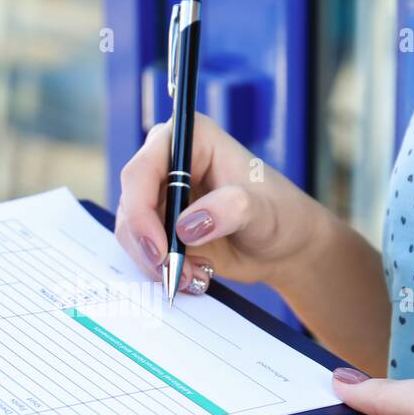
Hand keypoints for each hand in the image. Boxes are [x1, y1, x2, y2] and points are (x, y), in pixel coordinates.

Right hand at [116, 114, 327, 294]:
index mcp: (192, 138)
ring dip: (157, 263)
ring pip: (131, 231)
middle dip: (148, 245)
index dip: (141, 211)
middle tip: (174, 273)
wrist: (282, 244)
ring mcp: (161, 193)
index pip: (143, 170)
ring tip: (194, 276)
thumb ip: (229, 211)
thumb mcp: (262, 212)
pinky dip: (162, 269)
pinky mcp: (159, 222)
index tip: (161, 249)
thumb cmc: (279, 214)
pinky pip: (142, 249)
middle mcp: (169, 160)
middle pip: (131, 203)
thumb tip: (186, 226)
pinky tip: (193, 276)